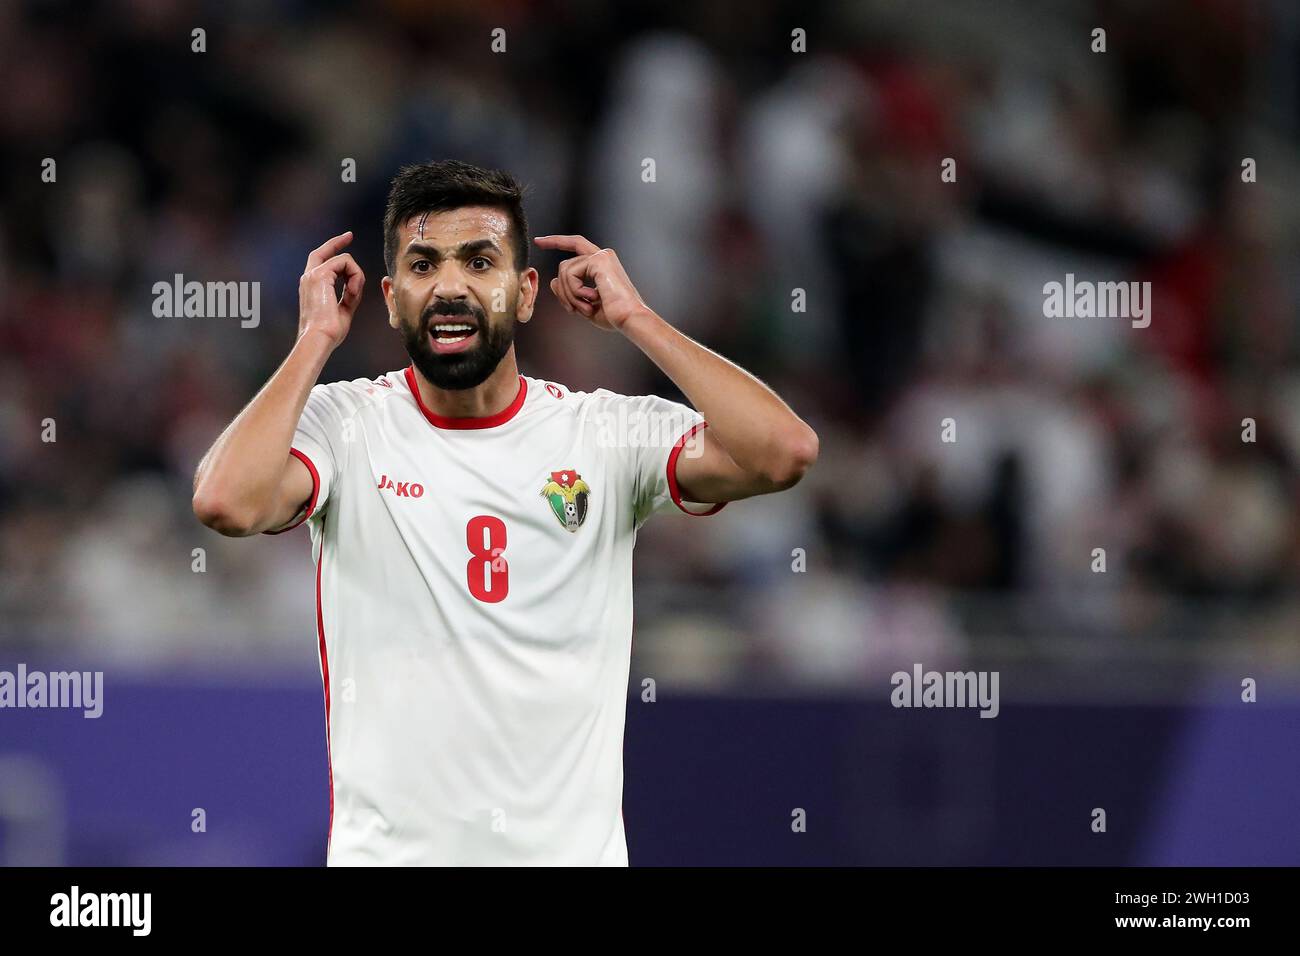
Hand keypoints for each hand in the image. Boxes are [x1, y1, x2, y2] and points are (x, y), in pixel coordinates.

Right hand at [298, 231, 364, 346]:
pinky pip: (347, 264)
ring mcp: (313, 275)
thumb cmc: (328, 332)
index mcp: (311, 286)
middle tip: (350, 235)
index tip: (345, 240)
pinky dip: (356, 277)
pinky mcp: (320, 275)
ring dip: (356, 276)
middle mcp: (309, 277)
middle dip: (338, 241)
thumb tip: (355, 287)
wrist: (318, 338)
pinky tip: (353, 293)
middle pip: (324, 251)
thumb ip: (348, 296)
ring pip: (344, 260)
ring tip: (354, 296)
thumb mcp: (342, 311)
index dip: (332, 248)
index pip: (320, 260)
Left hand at [534, 235, 650, 331]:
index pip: (575, 245)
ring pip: (564, 271)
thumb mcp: (584, 305)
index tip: (538, 241)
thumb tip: (553, 281)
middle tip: (571, 310)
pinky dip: (574, 291)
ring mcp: (601, 255)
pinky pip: (570, 274)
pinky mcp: (598, 260)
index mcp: (602, 264)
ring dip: (569, 295)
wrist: (629, 319)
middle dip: (561, 287)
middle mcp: (602, 255)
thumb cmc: (614, 316)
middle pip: (565, 263)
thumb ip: (568, 292)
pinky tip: (591, 299)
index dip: (556, 241)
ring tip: (586, 308)